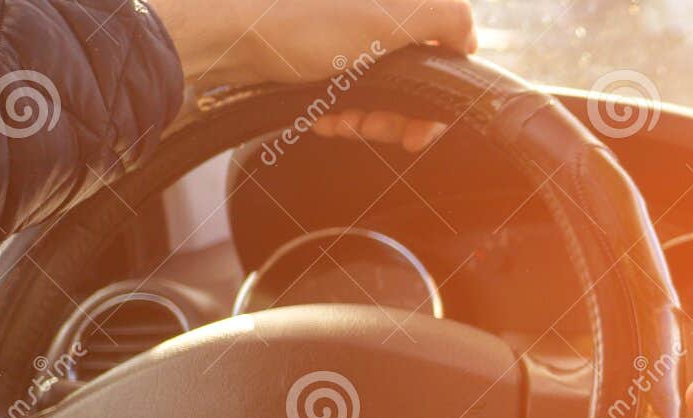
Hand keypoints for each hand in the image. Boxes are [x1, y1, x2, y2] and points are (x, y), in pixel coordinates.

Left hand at [155, 0, 475, 150]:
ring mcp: (343, 31)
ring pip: (379, 88)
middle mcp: (372, 10)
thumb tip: (468, 39)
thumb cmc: (299, 20)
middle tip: (378, 131)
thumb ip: (448, 17)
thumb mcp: (394, 13)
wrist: (223, 34)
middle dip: (399, 111)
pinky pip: (345, 89)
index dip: (437, 95)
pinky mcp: (314, 51)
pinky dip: (340, 109)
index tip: (422, 127)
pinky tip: (325, 117)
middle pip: (413, 75)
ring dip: (368, 117)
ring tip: (344, 122)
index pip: (443, 49)